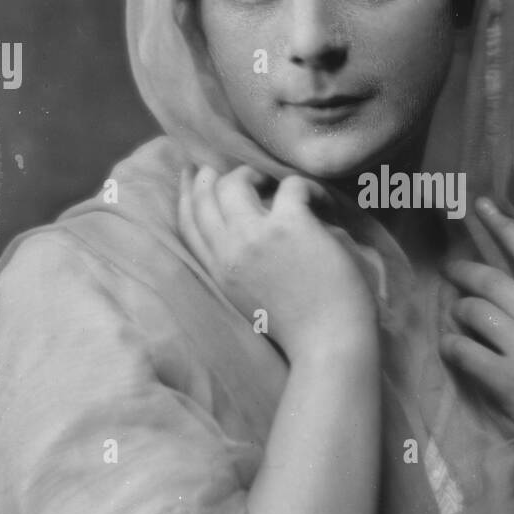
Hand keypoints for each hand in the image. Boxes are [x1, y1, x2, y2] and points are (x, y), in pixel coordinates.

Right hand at [178, 164, 378, 361]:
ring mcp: (257, 236)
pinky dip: (308, 186)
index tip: (189, 175)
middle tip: (234, 169)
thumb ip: (240, 268)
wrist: (328, 344)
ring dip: (253, 174)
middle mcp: (230, 252)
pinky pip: (291, 185)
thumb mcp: (250, 302)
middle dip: (212, 176)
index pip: (188, 225)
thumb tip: (248, 230)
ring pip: (236, 183)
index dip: (185, 195)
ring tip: (273, 183)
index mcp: (219, 273)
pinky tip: (321, 201)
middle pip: (205, 198)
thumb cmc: (301, 330)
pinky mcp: (291, 225)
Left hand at [440, 197, 513, 501]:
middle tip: (453, 271)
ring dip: (459, 310)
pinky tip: (454, 348)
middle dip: (465, 271)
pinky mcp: (506, 383)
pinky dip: (453, 345)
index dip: (505, 226)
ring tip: (459, 316)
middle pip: (492, 280)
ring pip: (473, 311)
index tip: (482, 206)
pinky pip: (464, 351)